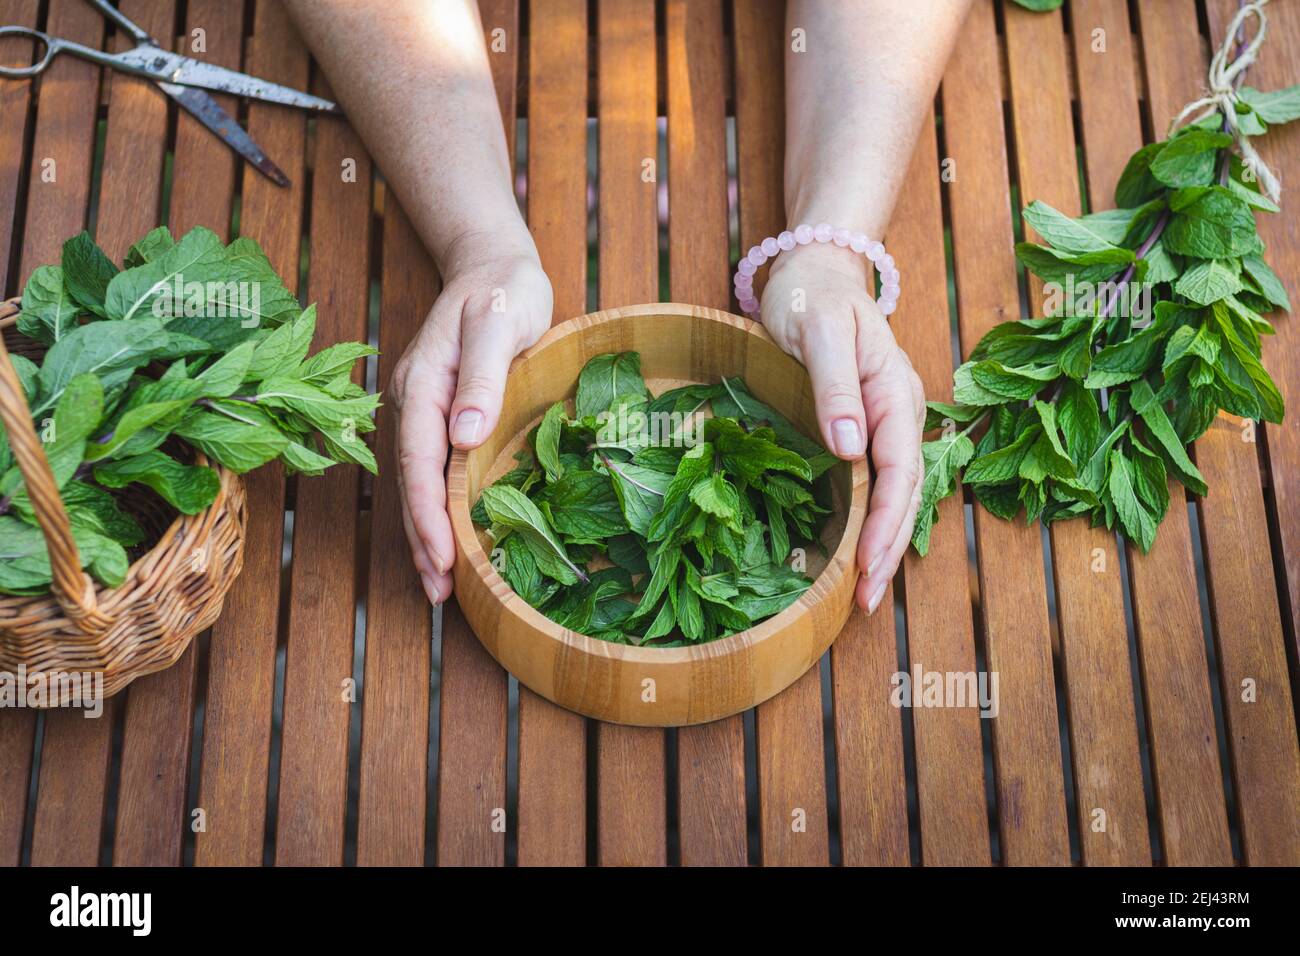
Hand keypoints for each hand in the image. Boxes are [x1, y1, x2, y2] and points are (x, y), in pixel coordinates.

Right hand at [391, 231, 552, 604]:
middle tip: (439, 595)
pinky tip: (451, 542)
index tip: (442, 556)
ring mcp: (424, 413)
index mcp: (422, 386)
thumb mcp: (498, 322)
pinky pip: (433, 473)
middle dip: (421, 540)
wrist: (493, 265)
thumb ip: (481, 375)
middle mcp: (413, 404)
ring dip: (426, 535)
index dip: (426, 513)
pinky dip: (437, 512)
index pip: (418, 461)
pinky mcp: (441, 418)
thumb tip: (464, 433)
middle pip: (410, 483)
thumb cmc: (503, 290)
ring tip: (440, 587)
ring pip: (418, 484)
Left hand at [759, 240, 924, 613]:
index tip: (869, 564)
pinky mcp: (869, 429)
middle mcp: (901, 414)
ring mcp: (888, 424)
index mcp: (895, 393)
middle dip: (888, 550)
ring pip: (896, 495)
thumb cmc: (812, 298)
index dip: (886, 522)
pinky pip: (878, 483)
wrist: (815, 272)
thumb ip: (835, 386)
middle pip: (905, 493)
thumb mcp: (819, 331)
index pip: (900, 470)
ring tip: (864, 593)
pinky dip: (870, 522)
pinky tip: (856, 552)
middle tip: (865, 602)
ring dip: (882, 544)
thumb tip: (848, 445)